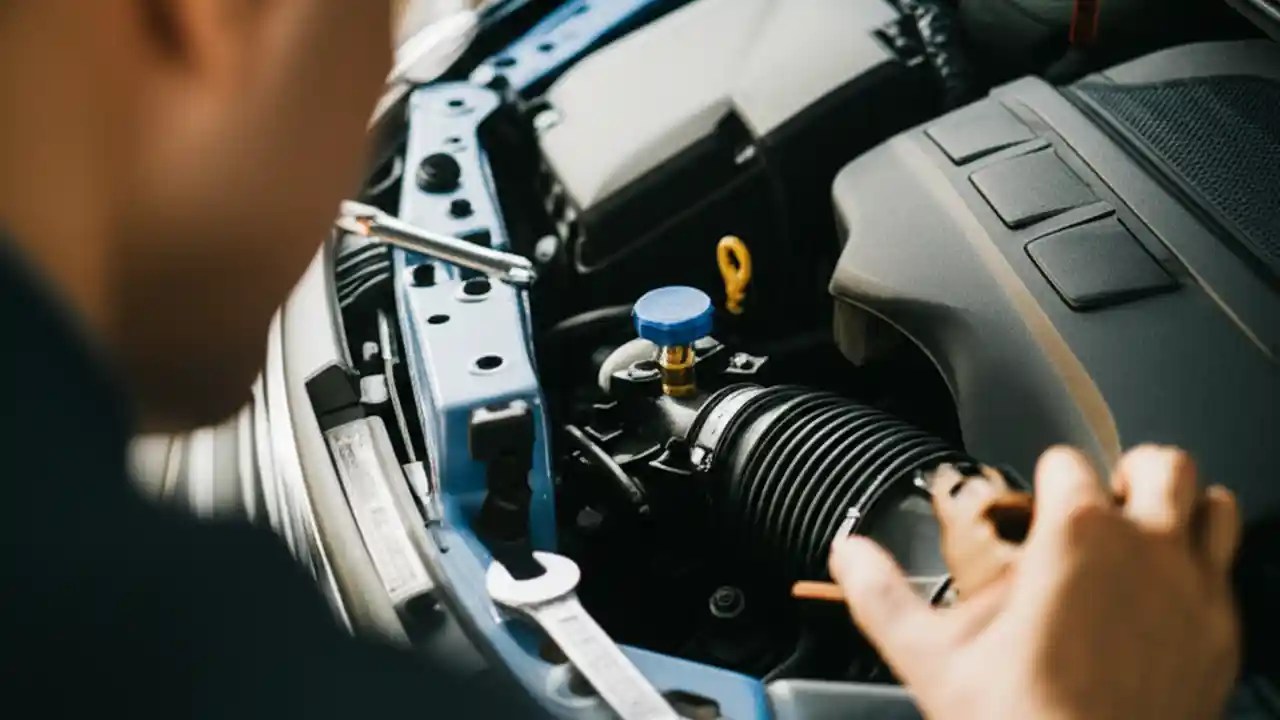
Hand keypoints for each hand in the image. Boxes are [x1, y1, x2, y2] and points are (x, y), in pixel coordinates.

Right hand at [830, 445, 1241, 719]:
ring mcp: (1195, 592)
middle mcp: (1146, 550)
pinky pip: (1231, 571)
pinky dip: (1203, 567)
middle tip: (1099, 504)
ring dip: (1180, 510)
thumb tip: (849, 554)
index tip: (1032, 506)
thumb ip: (881, 595)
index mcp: (1076, 537)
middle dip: (1128, 474)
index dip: (1046, 476)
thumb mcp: (933, 658)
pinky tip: (1166, 596)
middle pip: (1162, 464)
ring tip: (1143, 533)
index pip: (1068, 461)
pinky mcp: (1223, 636)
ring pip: (1216, 507)